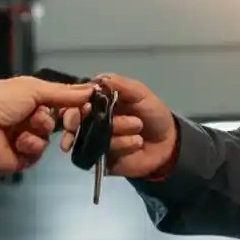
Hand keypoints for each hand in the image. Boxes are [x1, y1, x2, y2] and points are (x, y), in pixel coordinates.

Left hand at [0, 77, 95, 174]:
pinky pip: (39, 151)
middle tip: (69, 120)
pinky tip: (17, 143)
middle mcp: (27, 115)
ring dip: (41, 130)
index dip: (73, 102)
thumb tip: (89, 89)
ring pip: (50, 135)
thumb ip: (61, 92)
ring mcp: (24, 136)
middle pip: (60, 118)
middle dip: (67, 118)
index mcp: (27, 95)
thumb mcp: (31, 89)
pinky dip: (31, 145)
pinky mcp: (21, 157)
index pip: (59, 98)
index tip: (88, 103)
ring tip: (25, 129)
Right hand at [61, 75, 175, 178]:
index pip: (74, 102)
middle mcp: (90, 122)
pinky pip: (101, 154)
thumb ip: (120, 85)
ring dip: (119, 131)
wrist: (166, 143)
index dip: (76, 103)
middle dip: (90, 121)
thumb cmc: (152, 113)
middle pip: (73, 122)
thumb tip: (97, 79)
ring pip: (92, 137)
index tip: (87, 104)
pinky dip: (121, 146)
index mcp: (96, 103)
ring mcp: (93, 142)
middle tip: (113, 121)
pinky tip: (135, 143)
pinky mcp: (99, 160)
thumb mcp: (140, 93)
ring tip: (138, 128)